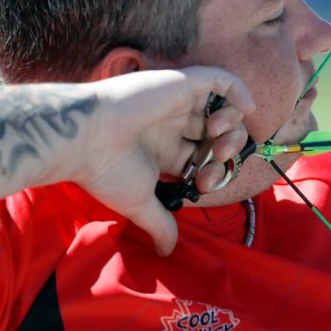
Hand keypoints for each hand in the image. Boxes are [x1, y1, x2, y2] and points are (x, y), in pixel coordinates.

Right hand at [73, 67, 254, 255]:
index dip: (214, 170)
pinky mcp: (180, 83)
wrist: (84, 139)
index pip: (203, 156)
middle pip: (216, 132)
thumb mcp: (140, 203)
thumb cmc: (105, 170)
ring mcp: (177, 102)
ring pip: (222, 106)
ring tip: (217, 137)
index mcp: (164, 147)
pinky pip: (220, 78)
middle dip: (228, 148)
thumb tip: (167, 252)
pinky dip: (239, 90)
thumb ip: (160, 223)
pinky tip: (246, 108)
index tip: (204, 183)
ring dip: (232, 124)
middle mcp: (172, 123)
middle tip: (219, 157)